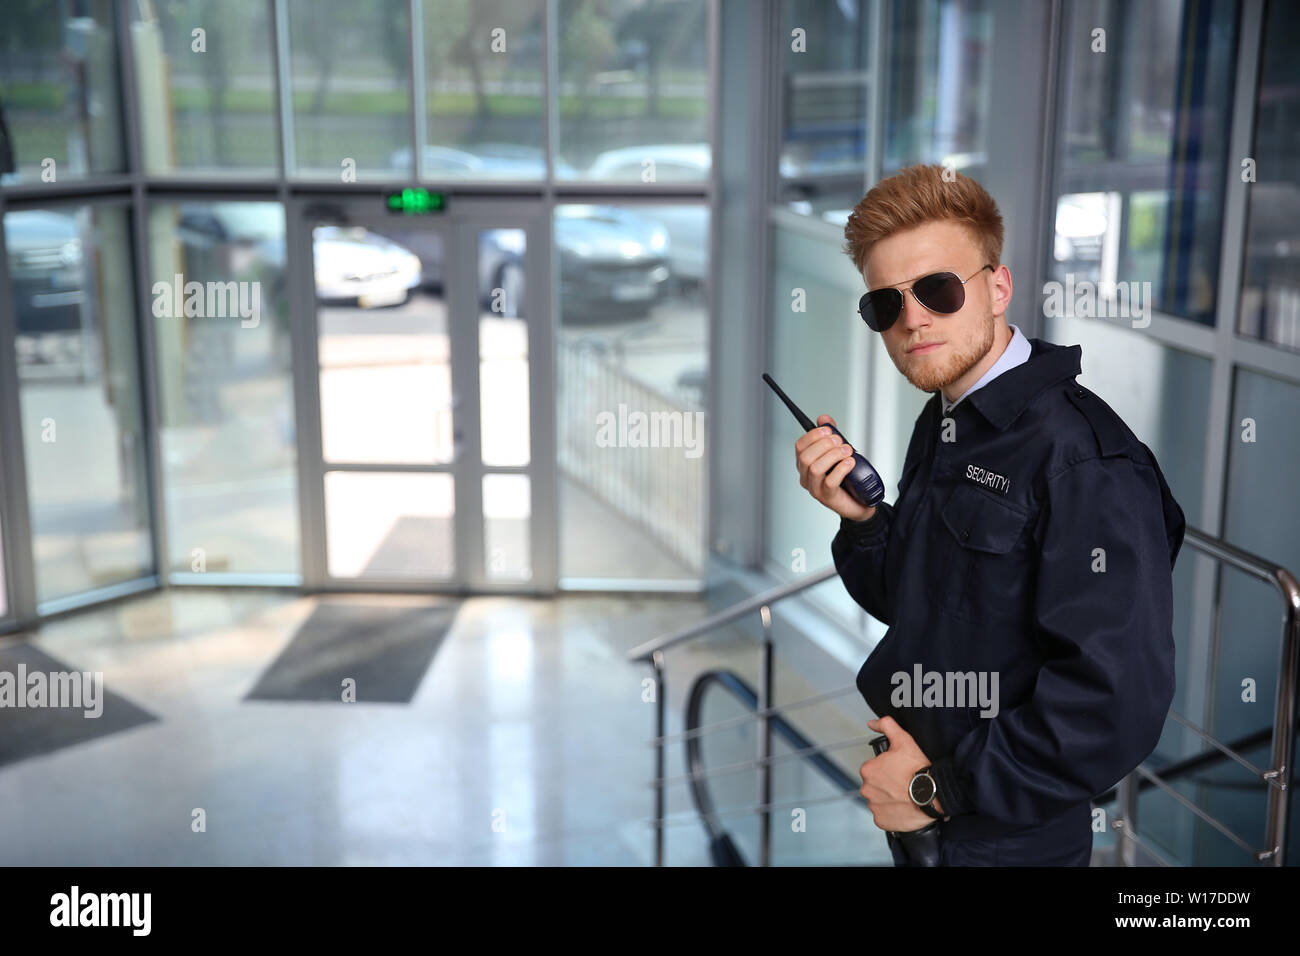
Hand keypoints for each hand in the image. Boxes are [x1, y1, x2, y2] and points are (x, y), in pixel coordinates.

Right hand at [794, 414, 875, 521]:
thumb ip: (830, 436)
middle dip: (824, 444)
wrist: (860, 502)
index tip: (829, 430)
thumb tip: (823, 418)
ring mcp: (815, 489)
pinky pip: (830, 481)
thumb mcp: (838, 453)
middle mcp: (806, 477)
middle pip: (806, 457)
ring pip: (815, 468)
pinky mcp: (827, 497)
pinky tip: (850, 463)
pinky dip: (841, 469)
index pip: (800, 446)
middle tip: (841, 442)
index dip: (813, 435)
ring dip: (834, 455)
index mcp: (805, 465)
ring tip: (847, 452)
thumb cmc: (847, 478)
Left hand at [858, 715, 937, 831]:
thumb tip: (872, 723)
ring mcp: (874, 807)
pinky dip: (892, 813)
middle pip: (875, 785)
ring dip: (889, 798)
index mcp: (868, 770)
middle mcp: (867, 789)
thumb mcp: (903, 740)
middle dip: (887, 784)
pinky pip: (884, 816)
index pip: (874, 769)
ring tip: (905, 795)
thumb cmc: (919, 769)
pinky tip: (903, 807)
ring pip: (879, 800)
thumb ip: (886, 726)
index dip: (887, 769)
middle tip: (903, 783)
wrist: (933, 795)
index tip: (899, 771)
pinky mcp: (881, 821)